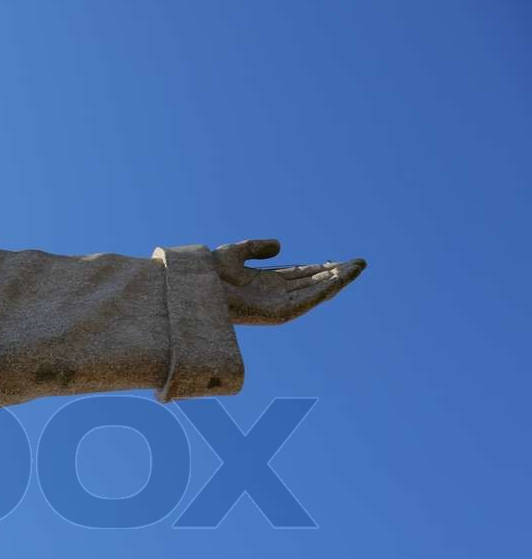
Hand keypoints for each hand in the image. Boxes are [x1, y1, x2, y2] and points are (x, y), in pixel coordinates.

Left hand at [216, 239, 365, 324]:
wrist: (197, 285)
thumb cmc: (209, 272)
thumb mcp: (237, 252)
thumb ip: (258, 247)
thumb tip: (281, 245)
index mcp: (268, 282)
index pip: (304, 274)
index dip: (323, 267)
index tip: (343, 261)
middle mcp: (276, 294)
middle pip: (314, 282)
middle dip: (337, 273)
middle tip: (360, 263)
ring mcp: (277, 304)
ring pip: (314, 292)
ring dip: (337, 281)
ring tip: (357, 269)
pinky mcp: (277, 313)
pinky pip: (306, 302)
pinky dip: (323, 291)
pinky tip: (339, 280)